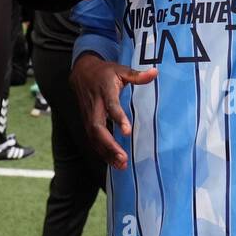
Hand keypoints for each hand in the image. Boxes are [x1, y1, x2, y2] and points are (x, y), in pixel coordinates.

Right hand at [70, 53, 157, 168]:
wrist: (81, 73)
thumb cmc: (104, 73)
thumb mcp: (120, 70)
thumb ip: (136, 75)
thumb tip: (155, 73)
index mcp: (105, 91)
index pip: (111, 106)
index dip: (118, 118)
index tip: (127, 131)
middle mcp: (95, 105)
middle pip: (97, 127)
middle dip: (109, 144)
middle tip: (123, 158)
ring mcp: (89, 115)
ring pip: (94, 137)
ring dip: (106, 152)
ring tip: (120, 164)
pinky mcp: (87, 122)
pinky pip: (93, 139)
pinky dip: (102, 152)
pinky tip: (112, 161)